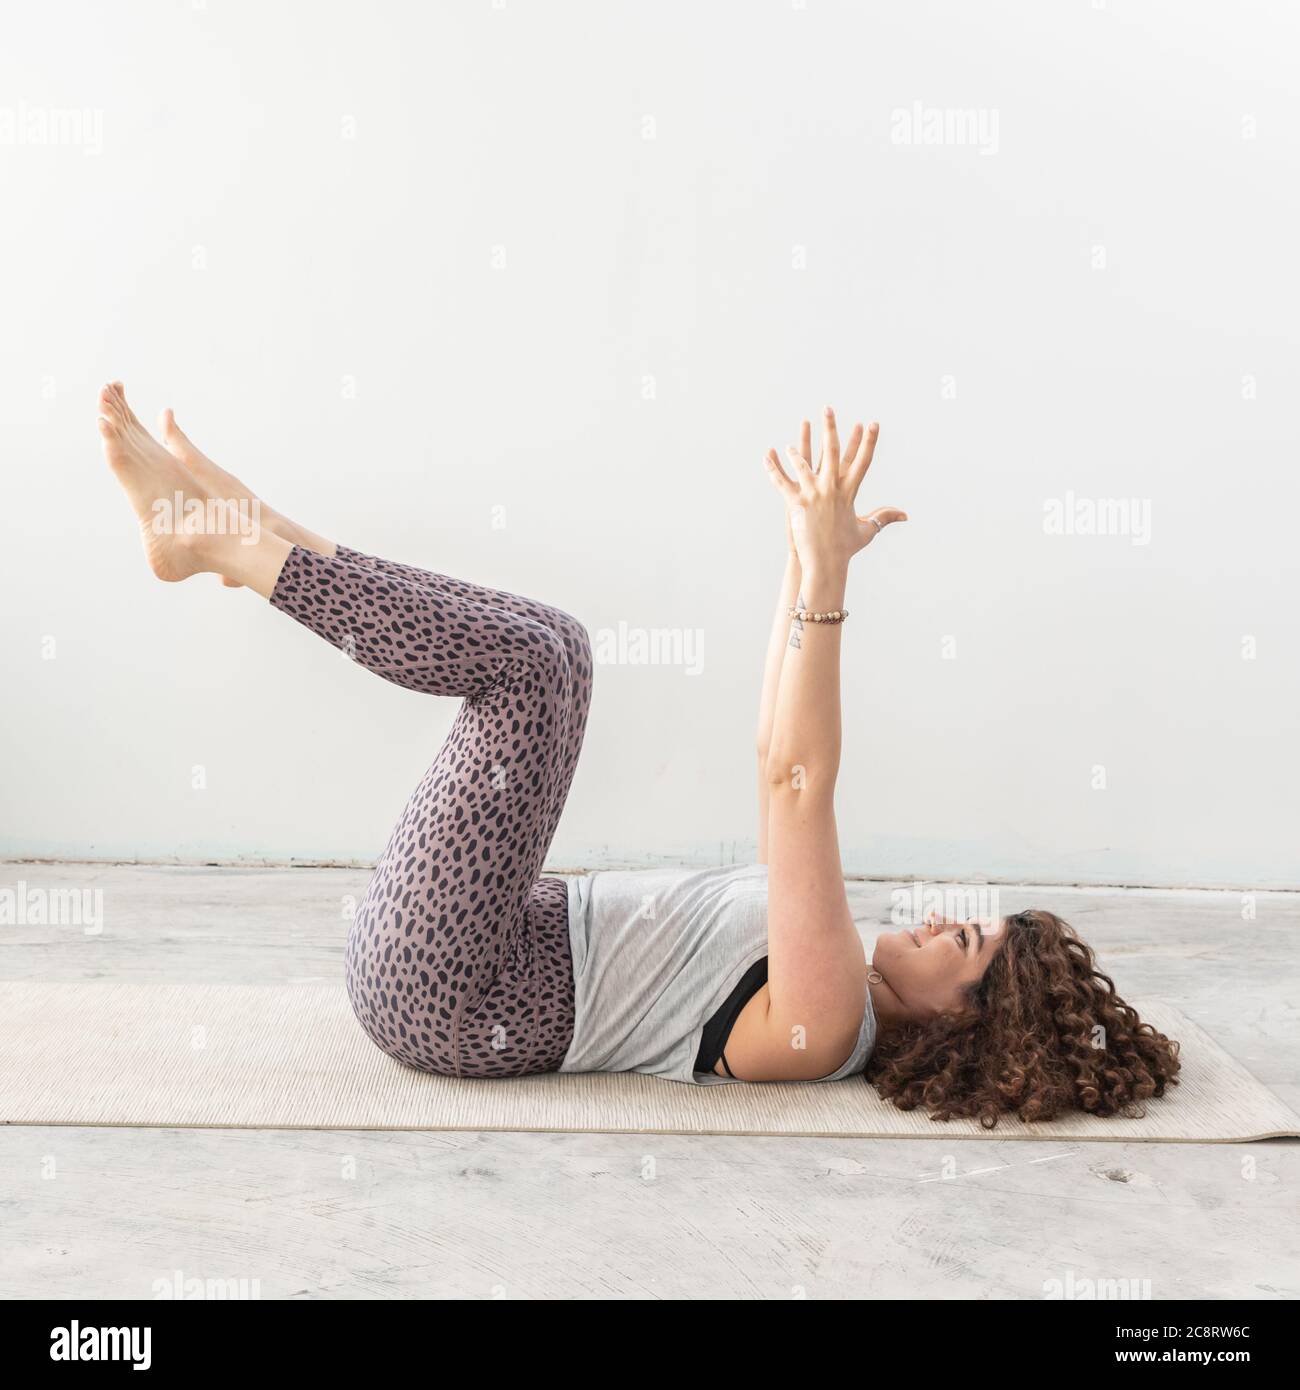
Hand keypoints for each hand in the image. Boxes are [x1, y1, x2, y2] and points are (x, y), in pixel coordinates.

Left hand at [764, 407, 906, 572]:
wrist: (825, 563)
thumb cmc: (845, 549)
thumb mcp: (866, 531)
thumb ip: (883, 518)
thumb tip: (904, 515)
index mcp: (849, 492)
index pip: (862, 461)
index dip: (868, 442)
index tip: (872, 423)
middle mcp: (832, 489)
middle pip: (832, 451)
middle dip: (830, 428)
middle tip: (828, 408)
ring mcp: (813, 494)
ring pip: (804, 462)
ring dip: (800, 444)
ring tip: (799, 428)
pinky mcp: (796, 503)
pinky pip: (782, 481)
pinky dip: (774, 468)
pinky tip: (770, 454)